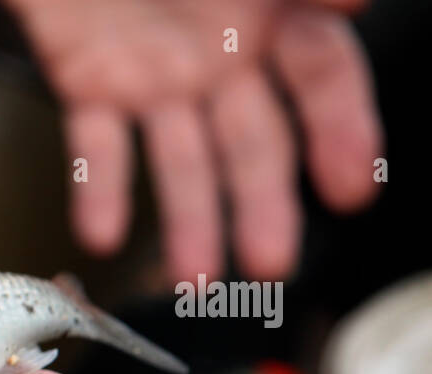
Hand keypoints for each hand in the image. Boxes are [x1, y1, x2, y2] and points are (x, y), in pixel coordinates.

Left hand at [6, 0, 382, 280]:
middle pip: (253, 143)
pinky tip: (103, 236)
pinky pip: (95, 145)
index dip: (340, 133)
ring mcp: (157, 77)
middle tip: (269, 266)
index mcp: (274, 15)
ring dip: (188, 223)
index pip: (322, 81)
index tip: (349, 191)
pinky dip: (99, 190)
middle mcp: (222, 59)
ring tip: (191, 280)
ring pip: (181, 161)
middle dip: (261, 206)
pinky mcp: (91, 84)